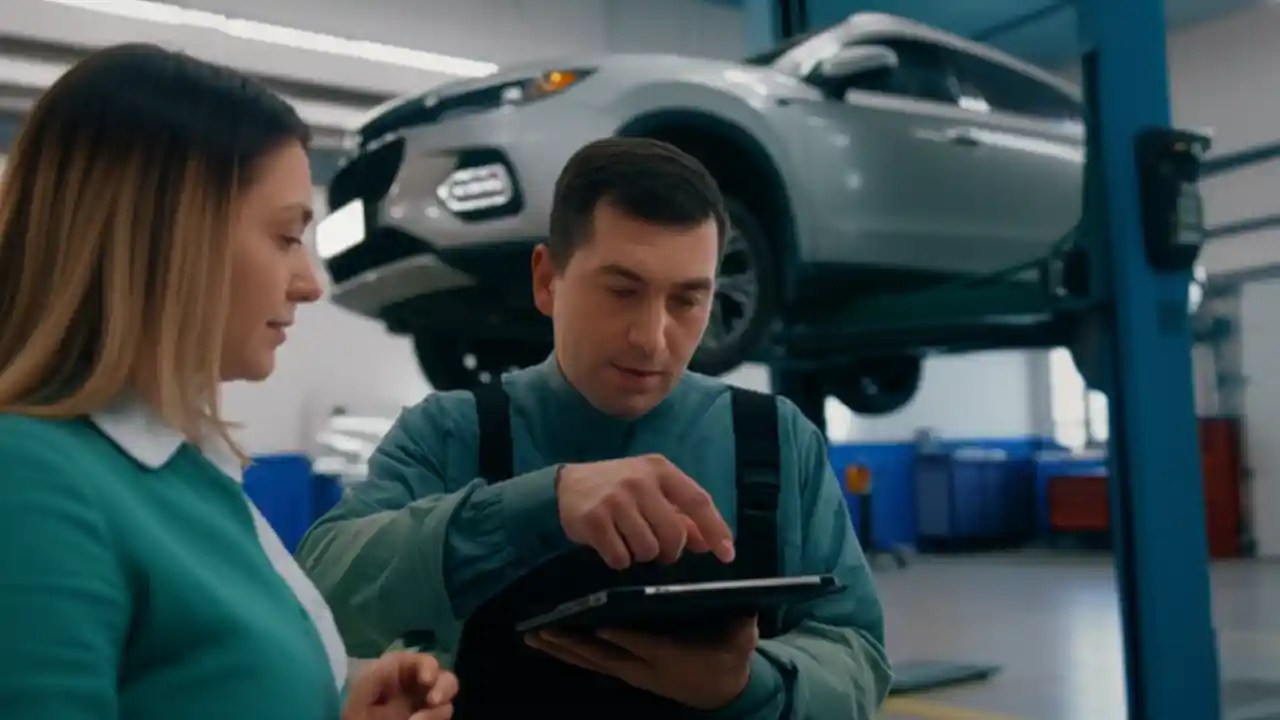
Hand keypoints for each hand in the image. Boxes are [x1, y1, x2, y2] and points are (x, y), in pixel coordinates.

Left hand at [342, 651, 457, 719]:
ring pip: (444, 706)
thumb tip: (396, 665)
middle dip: (444, 687)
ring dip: (436, 714)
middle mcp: (415, 690)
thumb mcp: (358, 692)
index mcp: (399, 673)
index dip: (430, 666)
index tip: (427, 680)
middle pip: (444, 680)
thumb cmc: (350, 711)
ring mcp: (419, 710)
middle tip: (434, 701)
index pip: (423, 662)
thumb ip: (377, 676)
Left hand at [525, 615, 757, 710]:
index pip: (644, 644)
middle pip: (604, 655)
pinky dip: (569, 654)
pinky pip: (593, 663)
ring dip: (562, 649)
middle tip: (544, 628)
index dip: (622, 635)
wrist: (725, 690)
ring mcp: (634, 672)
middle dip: (574, 642)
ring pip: (592, 661)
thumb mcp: (740, 633)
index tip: (600, 621)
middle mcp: (647, 667)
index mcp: (673, 654)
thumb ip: (738, 613)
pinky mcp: (627, 673)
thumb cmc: (731, 652)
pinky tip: (547, 643)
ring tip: (533, 635)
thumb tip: (740, 590)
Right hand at [556, 454, 734, 568]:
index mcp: (660, 469)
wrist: (565, 486)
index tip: (727, 554)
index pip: (697, 500)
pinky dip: (619, 559)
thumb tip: (705, 543)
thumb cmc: (617, 488)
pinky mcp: (594, 519)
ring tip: (628, 540)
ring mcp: (616, 499)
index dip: (715, 529)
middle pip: (673, 534)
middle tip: (658, 551)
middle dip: (670, 551)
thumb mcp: (650, 491)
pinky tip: (610, 544)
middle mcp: (640, 481)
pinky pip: (620, 557)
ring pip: (648, 549)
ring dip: (641, 555)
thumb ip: (679, 514)